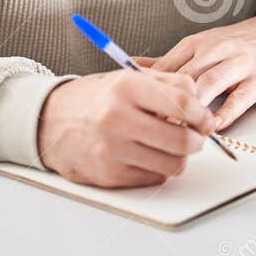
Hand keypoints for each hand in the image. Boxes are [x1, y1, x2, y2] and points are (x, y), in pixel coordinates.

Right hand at [37, 69, 214, 187]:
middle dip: (198, 140)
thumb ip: (170, 84)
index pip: (183, 104)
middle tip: (196, 136)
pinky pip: (153, 178)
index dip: (202, 115)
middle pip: (182, 140)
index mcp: (126, 86)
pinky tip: (147, 154)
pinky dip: (157, 168)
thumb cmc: (97, 98)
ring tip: (171, 145)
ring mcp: (111, 149)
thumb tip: (201, 104)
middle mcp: (117, 117)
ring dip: (180, 157)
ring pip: (172, 164)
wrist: (50, 120)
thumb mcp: (130, 77)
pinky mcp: (108, 175)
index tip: (204, 119)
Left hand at [136, 15, 255, 129]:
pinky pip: (239, 98)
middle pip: (185, 78)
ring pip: (209, 86)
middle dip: (168, 104)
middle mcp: (216, 50)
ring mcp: (238, 64)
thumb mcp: (202, 46)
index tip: (138, 112)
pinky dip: (225, 113)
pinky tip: (214, 126)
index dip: (151, 91)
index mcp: (197, 44)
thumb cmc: (240, 44)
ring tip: (180, 131)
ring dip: (193, 110)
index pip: (167, 68)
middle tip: (152, 127)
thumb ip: (170, 61)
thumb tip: (134, 69)